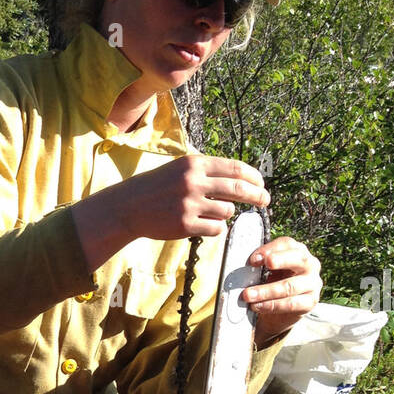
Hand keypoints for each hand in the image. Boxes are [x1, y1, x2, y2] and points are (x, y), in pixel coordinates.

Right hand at [124, 154, 270, 241]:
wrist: (128, 206)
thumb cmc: (157, 188)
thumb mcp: (181, 169)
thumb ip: (207, 172)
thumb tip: (241, 180)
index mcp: (195, 164)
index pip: (235, 168)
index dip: (254, 177)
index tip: (262, 184)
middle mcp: (194, 182)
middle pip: (239, 189)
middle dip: (257, 196)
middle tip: (265, 201)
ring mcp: (190, 204)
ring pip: (227, 211)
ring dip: (224, 214)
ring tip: (207, 213)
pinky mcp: (185, 225)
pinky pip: (216, 229)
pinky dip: (214, 228)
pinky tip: (201, 225)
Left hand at [243, 236, 321, 346]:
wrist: (280, 313)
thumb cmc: (272, 284)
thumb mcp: (267, 271)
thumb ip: (260, 265)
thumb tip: (241, 265)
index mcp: (298, 251)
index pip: (287, 244)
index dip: (269, 249)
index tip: (252, 259)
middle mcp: (310, 264)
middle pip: (297, 258)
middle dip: (277, 261)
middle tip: (255, 266)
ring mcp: (313, 284)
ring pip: (289, 286)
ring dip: (265, 291)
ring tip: (247, 295)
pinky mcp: (310, 302)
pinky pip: (291, 304)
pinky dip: (272, 305)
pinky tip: (257, 306)